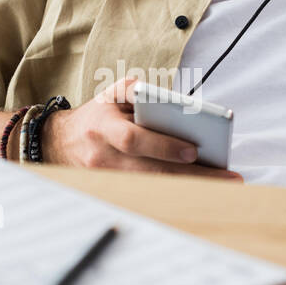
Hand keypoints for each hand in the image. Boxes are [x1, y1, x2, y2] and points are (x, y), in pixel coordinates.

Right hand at [41, 76, 243, 180]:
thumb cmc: (97, 115)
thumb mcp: (111, 94)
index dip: (163, 146)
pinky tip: (201, 193)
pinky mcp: (112, 192)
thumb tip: (171, 99)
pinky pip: (148, 195)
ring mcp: (107, 178)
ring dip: (189, 188)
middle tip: (226, 177)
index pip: (134, 139)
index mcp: (104, 127)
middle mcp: (103, 156)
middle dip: (191, 175)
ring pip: (153, 187)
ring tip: (223, 186)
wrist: (59, 143)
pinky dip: (175, 195)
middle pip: (150, 170)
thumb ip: (135, 89)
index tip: (194, 151)